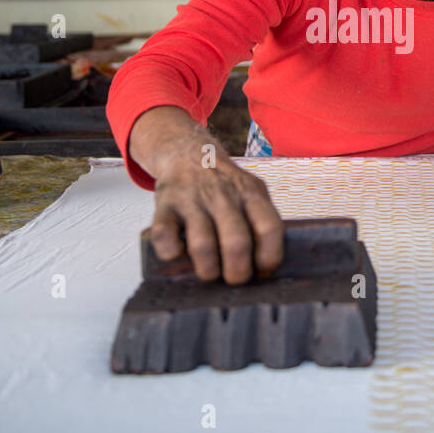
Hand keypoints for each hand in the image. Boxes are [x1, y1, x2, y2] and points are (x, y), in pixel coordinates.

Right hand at [130, 108, 283, 284]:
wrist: (188, 153)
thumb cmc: (225, 186)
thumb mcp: (252, 193)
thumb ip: (261, 222)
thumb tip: (266, 271)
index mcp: (251, 194)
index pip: (270, 228)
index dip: (269, 256)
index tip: (262, 269)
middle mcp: (223, 195)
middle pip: (236, 243)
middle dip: (237, 273)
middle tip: (233, 278)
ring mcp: (192, 199)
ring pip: (202, 244)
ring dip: (207, 269)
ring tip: (209, 272)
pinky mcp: (165, 204)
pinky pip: (164, 236)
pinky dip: (171, 253)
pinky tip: (179, 254)